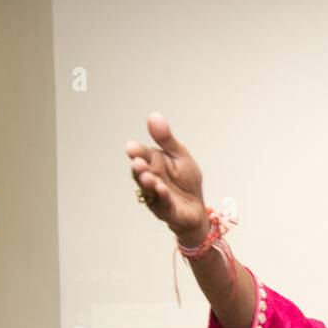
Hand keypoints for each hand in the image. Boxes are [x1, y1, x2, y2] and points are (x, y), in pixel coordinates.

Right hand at [126, 114, 208, 242]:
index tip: (131, 148)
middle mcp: (150, 179)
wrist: (196, 208)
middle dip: (139, 169)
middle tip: (138, 163)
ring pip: (149, 190)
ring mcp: (156, 196)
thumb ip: (166, 140)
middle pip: (141, 173)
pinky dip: (162, 197)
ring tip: (149, 178)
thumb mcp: (180, 156)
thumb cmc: (186, 181)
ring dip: (148, 184)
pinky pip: (163, 204)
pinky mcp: (167, 211)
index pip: (142, 155)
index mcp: (153, 163)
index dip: (136, 152)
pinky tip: (161, 189)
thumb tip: (154, 116)